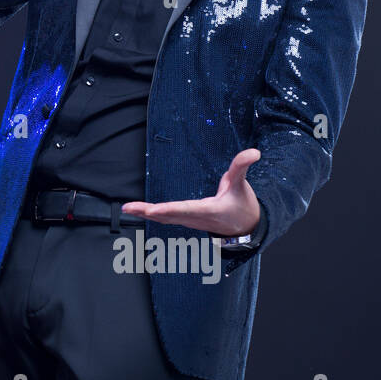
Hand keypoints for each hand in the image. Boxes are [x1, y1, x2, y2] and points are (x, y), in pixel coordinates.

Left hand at [120, 148, 262, 236]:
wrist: (246, 227)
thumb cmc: (241, 204)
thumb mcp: (241, 184)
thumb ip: (242, 166)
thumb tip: (254, 152)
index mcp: (209, 210)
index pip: (185, 209)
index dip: (169, 210)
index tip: (153, 210)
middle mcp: (195, 218)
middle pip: (168, 216)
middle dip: (148, 212)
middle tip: (128, 208)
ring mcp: (189, 221)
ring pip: (164, 219)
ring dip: (145, 214)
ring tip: (127, 209)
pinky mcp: (185, 220)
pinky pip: (165, 218)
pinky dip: (151, 215)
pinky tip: (138, 211)